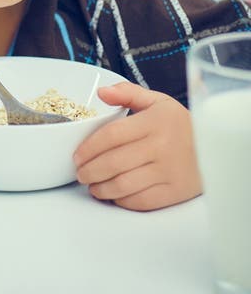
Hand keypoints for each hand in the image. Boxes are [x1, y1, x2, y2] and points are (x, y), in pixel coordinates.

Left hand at [73, 81, 201, 211]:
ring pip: (123, 185)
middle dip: (89, 171)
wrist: (216, 149)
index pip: (111, 136)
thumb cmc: (180, 125)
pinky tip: (113, 195)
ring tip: (92, 186)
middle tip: (80, 173)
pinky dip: (121, 200)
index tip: (77, 155)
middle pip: (113, 162)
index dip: (88, 148)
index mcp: (153, 122)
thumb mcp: (157, 101)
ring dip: (101, 188)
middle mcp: (159, 147)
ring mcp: (167, 172)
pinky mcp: (173, 192)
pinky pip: (140, 200)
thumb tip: (102, 92)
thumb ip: (127, 93)